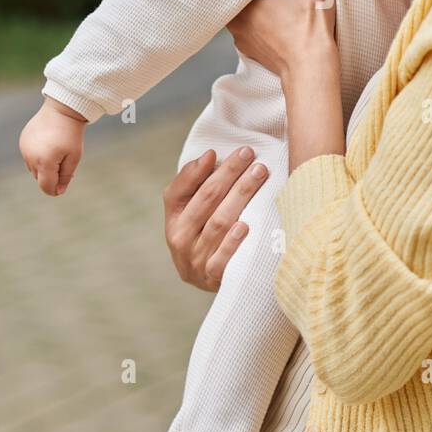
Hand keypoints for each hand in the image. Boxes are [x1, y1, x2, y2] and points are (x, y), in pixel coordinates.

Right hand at [19, 97, 86, 195]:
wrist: (61, 110)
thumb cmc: (71, 134)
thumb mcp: (74, 157)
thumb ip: (65, 176)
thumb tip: (58, 191)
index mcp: (44, 162)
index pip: (46, 186)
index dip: (55, 190)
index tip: (63, 186)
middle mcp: (31, 157)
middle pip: (40, 178)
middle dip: (51, 176)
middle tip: (64, 163)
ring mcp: (25, 148)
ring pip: (33, 168)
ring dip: (43, 166)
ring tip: (56, 152)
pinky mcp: (23, 141)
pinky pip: (29, 156)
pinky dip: (37, 155)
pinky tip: (48, 144)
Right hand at [163, 146, 270, 290]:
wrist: (210, 280)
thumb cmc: (205, 235)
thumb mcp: (193, 211)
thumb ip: (196, 185)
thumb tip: (208, 156)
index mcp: (173, 219)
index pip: (179, 191)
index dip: (196, 171)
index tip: (215, 151)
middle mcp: (180, 239)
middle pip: (205, 200)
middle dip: (228, 173)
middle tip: (248, 154)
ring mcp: (195, 259)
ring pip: (219, 222)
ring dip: (240, 195)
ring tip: (258, 173)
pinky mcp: (212, 277)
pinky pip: (222, 258)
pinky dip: (233, 242)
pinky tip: (246, 225)